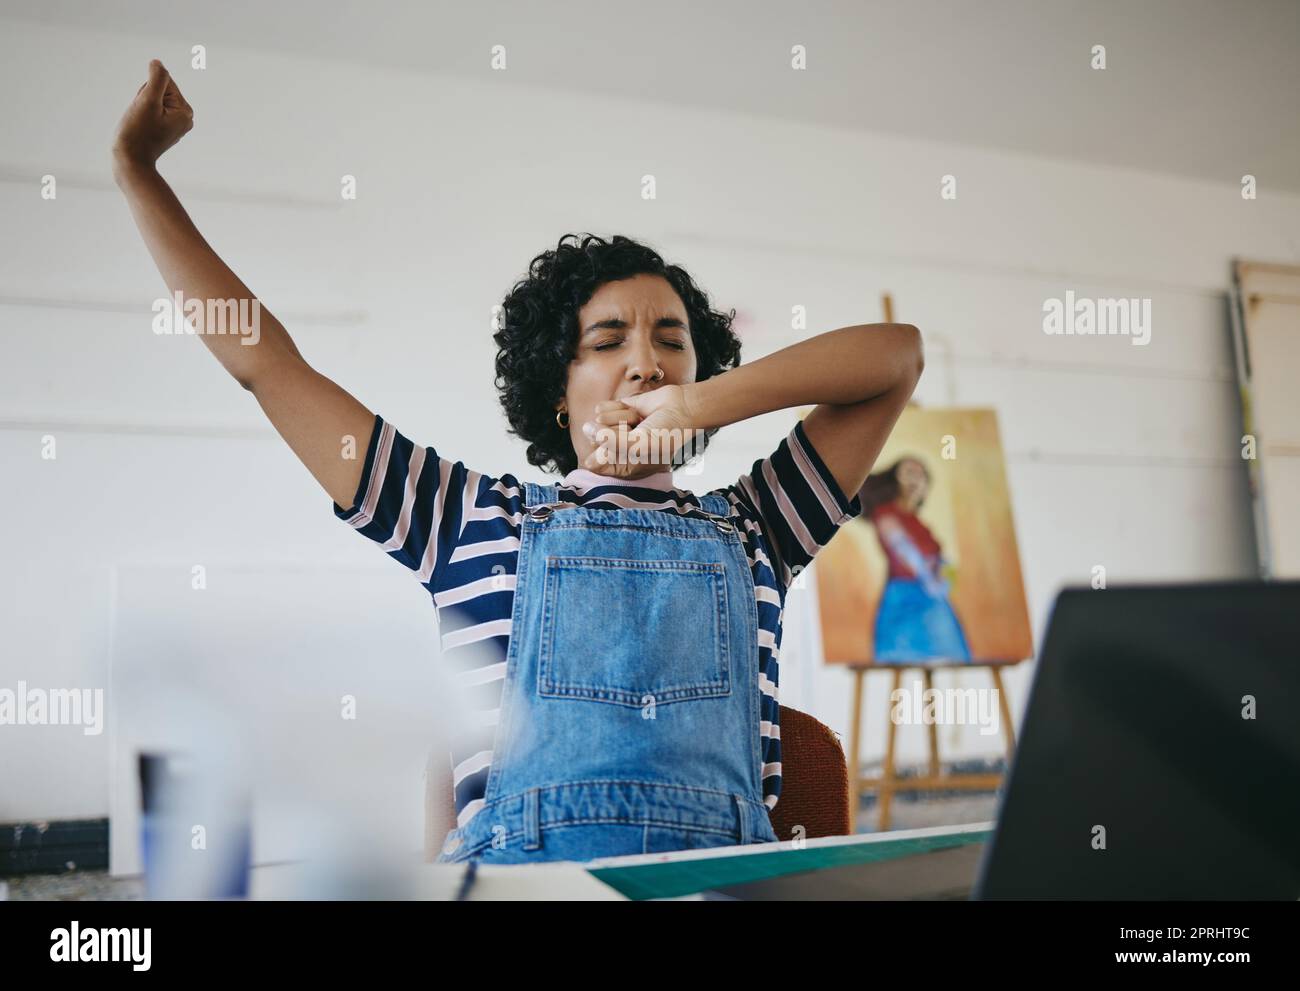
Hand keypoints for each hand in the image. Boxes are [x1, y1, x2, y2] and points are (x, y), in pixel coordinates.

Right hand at [112, 59, 193, 172]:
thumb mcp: (147, 100)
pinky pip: (149, 110)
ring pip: (151, 99)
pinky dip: (141, 114)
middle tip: (141, 117)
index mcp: (185, 111)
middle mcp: (185, 118)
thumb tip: (158, 63)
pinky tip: (141, 129)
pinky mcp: (164, 129)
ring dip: (141, 105)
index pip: (163, 82)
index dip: (147, 91)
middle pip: (158, 90)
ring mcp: (175, 125)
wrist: (130, 161)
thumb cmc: (137, 132)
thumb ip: (156, 78)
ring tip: (140, 123)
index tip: (145, 110)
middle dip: (144, 98)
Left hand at [580, 384, 699, 478]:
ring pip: (598, 423)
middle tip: (635, 432)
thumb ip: (609, 442)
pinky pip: (601, 409)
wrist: (681, 408)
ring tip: (639, 420)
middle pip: (595, 441)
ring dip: (620, 418)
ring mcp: (615, 429)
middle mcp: (616, 450)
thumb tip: (586, 427)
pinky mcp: (616, 412)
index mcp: (623, 467)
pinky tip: (633, 411)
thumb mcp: (639, 446)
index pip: (596, 464)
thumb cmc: (666, 434)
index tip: (624, 447)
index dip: (604, 453)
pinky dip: (616, 408)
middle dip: (615, 432)